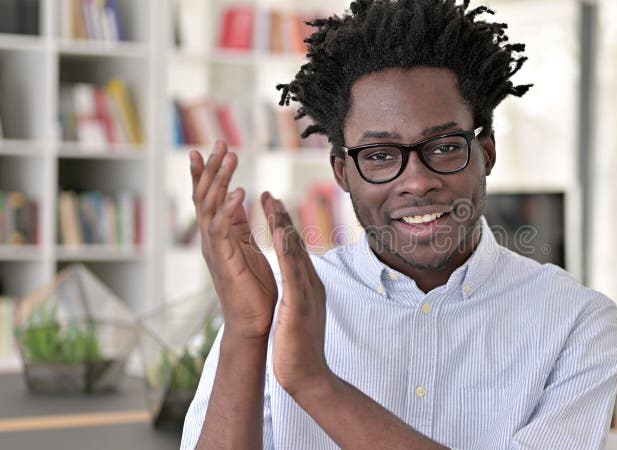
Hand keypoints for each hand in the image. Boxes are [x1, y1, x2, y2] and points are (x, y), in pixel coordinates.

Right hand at [191, 140, 277, 340]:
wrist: (253, 323)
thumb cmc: (252, 288)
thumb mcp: (246, 247)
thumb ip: (238, 224)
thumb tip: (237, 199)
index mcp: (218, 235)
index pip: (209, 197)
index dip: (208, 172)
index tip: (210, 147)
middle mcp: (210, 239)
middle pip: (204, 195)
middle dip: (211, 167)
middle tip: (219, 141)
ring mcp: (214, 249)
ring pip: (210, 206)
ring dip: (219, 179)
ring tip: (229, 156)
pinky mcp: (223, 260)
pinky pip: (221, 230)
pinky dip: (227, 209)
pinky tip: (239, 192)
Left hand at [264, 200, 331, 395]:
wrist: (310, 376)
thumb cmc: (299, 349)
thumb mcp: (297, 314)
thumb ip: (297, 294)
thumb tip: (295, 282)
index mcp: (306, 286)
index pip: (293, 250)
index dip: (283, 227)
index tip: (272, 207)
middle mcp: (309, 284)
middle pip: (296, 245)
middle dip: (282, 218)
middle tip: (270, 195)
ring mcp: (306, 293)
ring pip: (296, 253)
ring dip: (285, 226)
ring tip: (274, 204)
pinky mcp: (300, 305)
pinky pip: (293, 274)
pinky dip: (288, 252)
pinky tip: (282, 235)